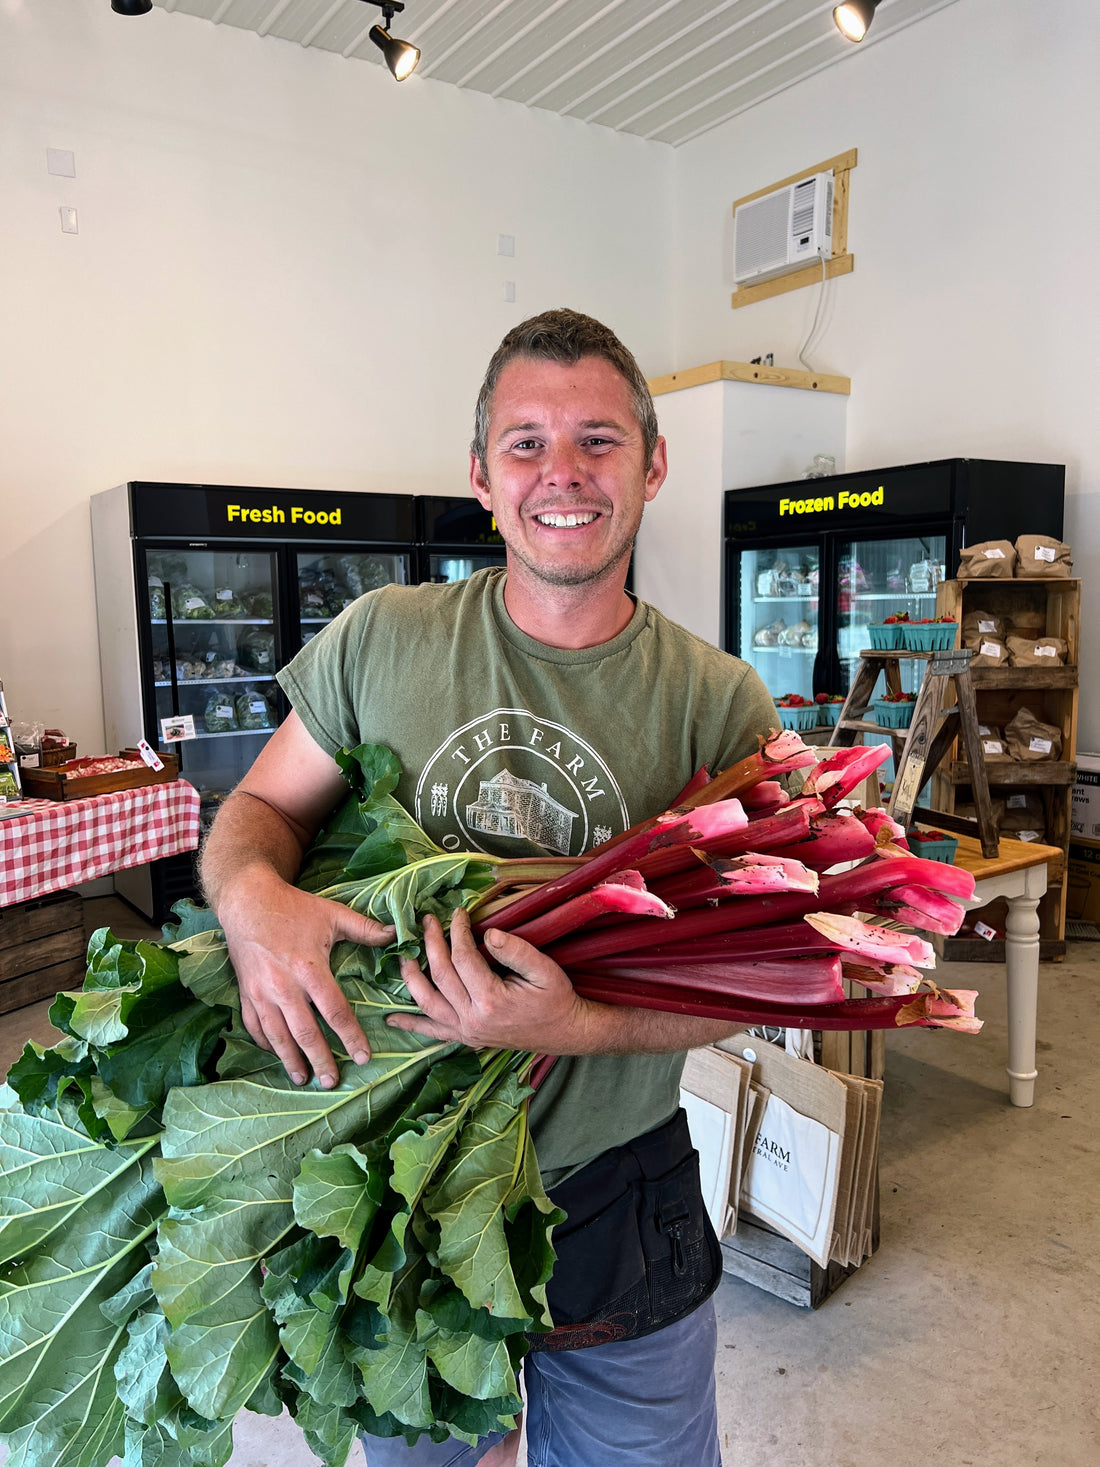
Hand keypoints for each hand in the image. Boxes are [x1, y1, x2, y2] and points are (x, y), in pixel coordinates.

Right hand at [220, 871, 394, 1088]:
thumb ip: (365, 929)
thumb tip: (397, 934)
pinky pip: (253, 1025)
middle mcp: (284, 986)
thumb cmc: (293, 908)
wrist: (247, 901)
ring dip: (290, 1059)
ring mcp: (261, 992)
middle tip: (333, 1081)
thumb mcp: (332, 914)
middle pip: (305, 1032)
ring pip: (277, 1035)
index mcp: (309, 969)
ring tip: (303, 1079)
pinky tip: (276, 1055)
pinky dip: (265, 1043)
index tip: (364, 1056)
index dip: (351, 1036)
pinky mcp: (245, 993)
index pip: (335, 1011)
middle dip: (320, 1059)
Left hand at [387, 908, 592, 1053]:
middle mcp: (473, 1019)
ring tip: (403, 955)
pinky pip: (432, 1032)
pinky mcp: (465, 1038)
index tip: (457, 912)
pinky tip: (392, 1018)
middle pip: (440, 975)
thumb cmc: (556, 999)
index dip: (457, 931)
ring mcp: (466, 1032)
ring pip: (427, 1002)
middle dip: (431, 943)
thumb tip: (488, 934)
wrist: (564, 1032)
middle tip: (427, 921)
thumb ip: (517, 951)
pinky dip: (411, 1024)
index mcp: (491, 1000)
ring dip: (411, 977)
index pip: (463, 957)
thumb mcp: (545, 970)